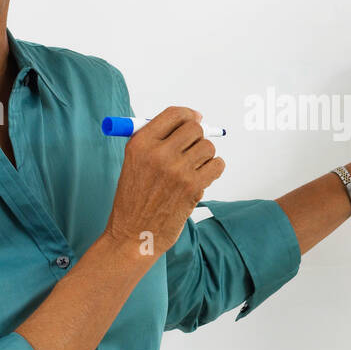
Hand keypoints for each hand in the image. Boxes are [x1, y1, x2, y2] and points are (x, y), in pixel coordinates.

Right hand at [103, 107, 223, 260]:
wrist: (133, 235)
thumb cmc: (134, 199)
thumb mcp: (133, 162)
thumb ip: (156, 140)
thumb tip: (190, 122)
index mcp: (141, 143)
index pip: (174, 114)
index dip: (189, 115)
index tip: (196, 119)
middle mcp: (159, 154)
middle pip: (194, 128)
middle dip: (197, 137)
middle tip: (193, 149)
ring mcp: (177, 170)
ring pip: (208, 147)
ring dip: (205, 156)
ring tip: (192, 170)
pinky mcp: (193, 187)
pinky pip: (217, 165)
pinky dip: (213, 170)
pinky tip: (202, 178)